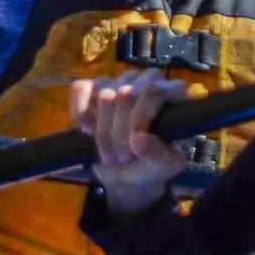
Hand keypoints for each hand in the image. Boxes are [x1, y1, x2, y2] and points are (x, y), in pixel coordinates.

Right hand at [68, 69, 191, 217]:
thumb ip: (157, 153)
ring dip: (103, 132)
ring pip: (104, 96)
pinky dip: (81, 113)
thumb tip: (138, 141)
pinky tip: (88, 130)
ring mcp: (120, 81)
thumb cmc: (152, 165)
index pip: (154, 90)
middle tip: (123, 157)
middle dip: (120, 132)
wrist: (125, 173)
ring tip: (111, 154)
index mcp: (173, 93)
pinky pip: (81, 89)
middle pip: (127, 94)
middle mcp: (147, 80)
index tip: (134, 144)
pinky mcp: (95, 87)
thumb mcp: (163, 166)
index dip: (141, 116)